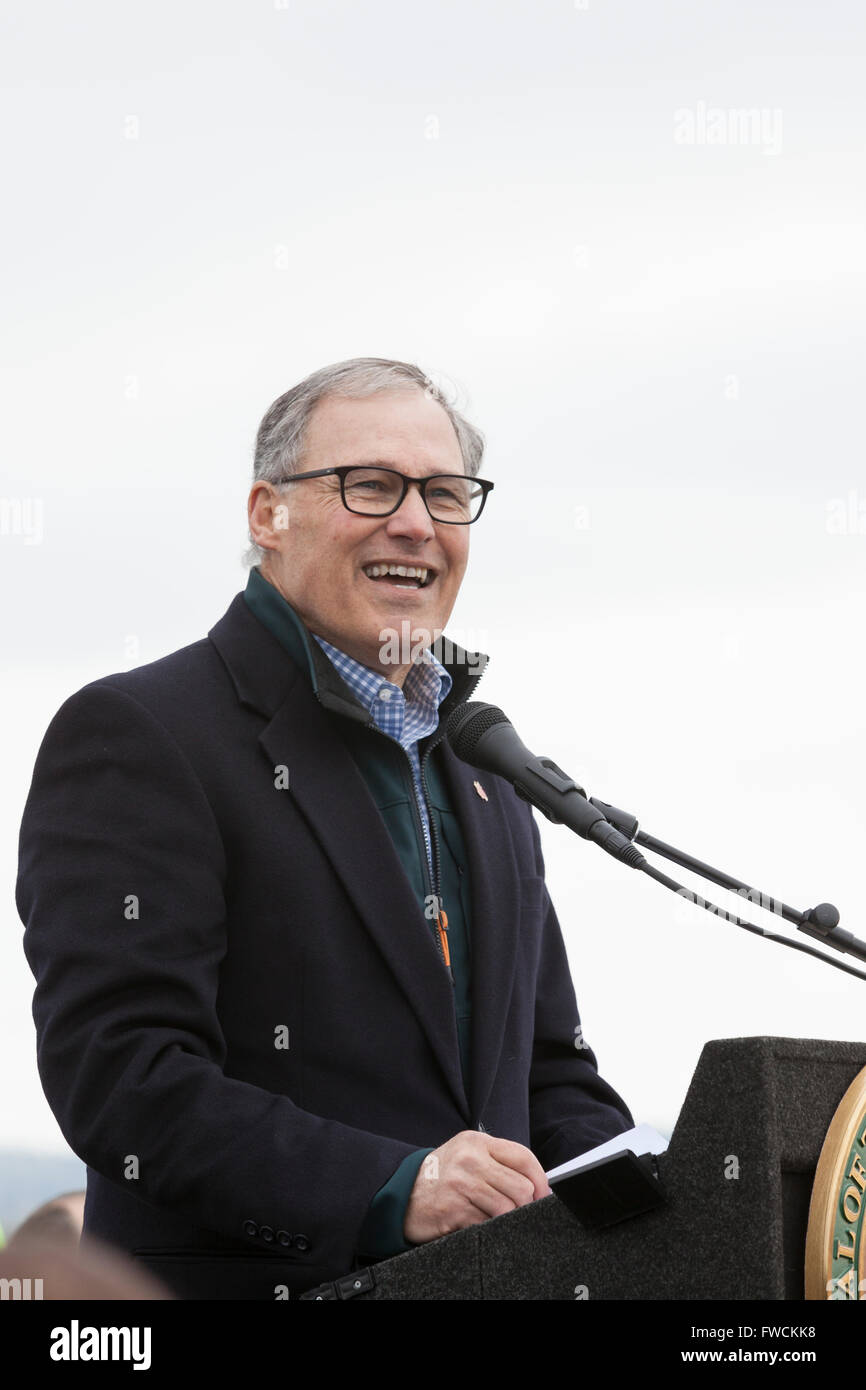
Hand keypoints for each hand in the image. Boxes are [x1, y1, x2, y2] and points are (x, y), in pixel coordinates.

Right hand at [403, 1130, 551, 1243]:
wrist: (402, 1193)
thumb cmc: (441, 1176)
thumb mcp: (467, 1155)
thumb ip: (498, 1163)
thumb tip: (537, 1186)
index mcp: (477, 1142)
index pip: (523, 1157)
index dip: (540, 1179)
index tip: (543, 1194)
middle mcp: (470, 1160)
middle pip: (521, 1187)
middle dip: (525, 1204)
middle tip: (518, 1211)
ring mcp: (461, 1185)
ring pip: (508, 1209)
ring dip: (508, 1219)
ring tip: (496, 1218)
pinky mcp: (454, 1211)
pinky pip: (488, 1225)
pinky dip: (489, 1229)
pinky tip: (478, 1224)